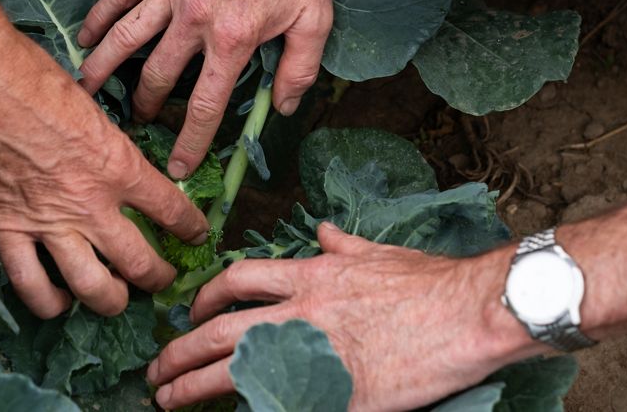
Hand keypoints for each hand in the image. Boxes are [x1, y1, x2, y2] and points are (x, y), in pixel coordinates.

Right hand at [0, 27, 208, 317]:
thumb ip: (104, 139)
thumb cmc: (29, 75)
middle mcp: (89, 203)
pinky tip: (58, 300)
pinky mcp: (5, 230)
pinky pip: (31, 285)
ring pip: (92, 288)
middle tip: (163, 280)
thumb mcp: (88, 103)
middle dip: (159, 278)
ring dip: (111, 300)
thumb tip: (112, 150)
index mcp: (117, 165)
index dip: (192, 228)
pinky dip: (48, 302)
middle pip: (140, 264)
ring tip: (116, 298)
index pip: (171, 209)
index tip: (198, 235)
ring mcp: (47, 223)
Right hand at [77, 0, 334, 178]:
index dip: (191, 141)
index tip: (177, 167)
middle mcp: (193, 19)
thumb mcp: (315, 20)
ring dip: (102, 69)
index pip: (205, 105)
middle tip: (137, 126)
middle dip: (145, 108)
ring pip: (125, 37)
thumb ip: (298, 71)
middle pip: (156, 77)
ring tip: (87, 93)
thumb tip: (282, 110)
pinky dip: (99, 17)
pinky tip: (85, 36)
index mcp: (232, 39)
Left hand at [148, 224, 531, 410]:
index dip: (206, 297)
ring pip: (236, 371)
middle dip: (179, 351)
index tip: (192, 312)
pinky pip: (284, 408)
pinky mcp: (341, 396)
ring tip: (169, 399)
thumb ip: (344, 246)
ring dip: (194, 387)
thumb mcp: (378, 252)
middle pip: (220, 331)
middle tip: (156, 369)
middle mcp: (302, 314)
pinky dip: (256, 411)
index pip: (238, 282)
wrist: (470, 312)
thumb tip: (324, 232)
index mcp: (311, 278)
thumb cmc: (429, 281)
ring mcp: (316, 356)